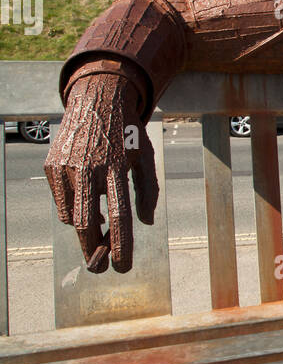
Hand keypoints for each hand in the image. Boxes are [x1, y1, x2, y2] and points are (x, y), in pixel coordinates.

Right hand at [44, 70, 157, 272]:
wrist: (98, 96)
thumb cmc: (127, 132)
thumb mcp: (146, 157)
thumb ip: (149, 191)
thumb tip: (146, 223)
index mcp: (116, 168)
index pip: (119, 218)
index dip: (121, 248)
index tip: (122, 268)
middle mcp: (89, 168)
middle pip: (87, 226)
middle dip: (94, 253)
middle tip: (102, 267)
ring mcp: (66, 167)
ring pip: (71, 218)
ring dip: (86, 232)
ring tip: (100, 227)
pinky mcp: (52, 165)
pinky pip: (61, 203)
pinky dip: (72, 213)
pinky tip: (87, 206)